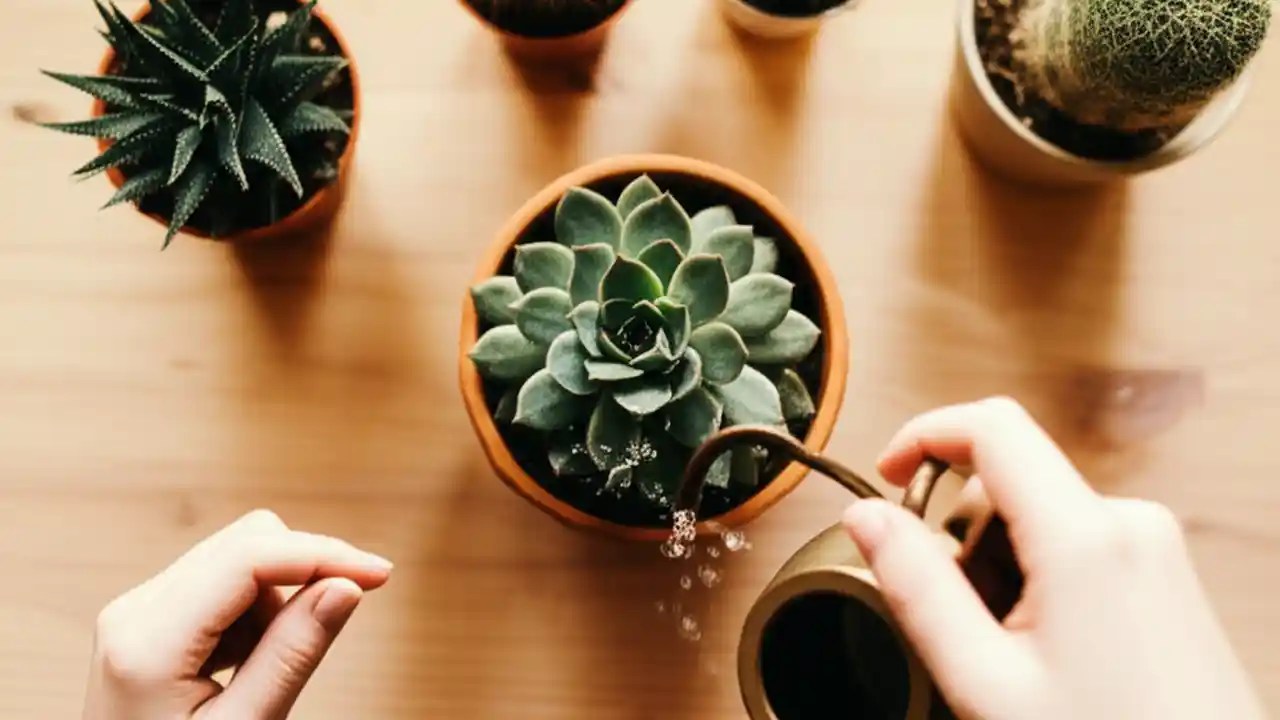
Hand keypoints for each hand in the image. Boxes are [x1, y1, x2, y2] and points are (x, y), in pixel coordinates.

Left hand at [83, 510, 392, 719]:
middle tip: (333, 623)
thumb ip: (293, 655)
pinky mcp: (148, 621)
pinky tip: (249, 664)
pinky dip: (255, 615)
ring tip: (269, 668)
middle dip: (301, 574)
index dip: (323, 555)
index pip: (248, 557)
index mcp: (148, 640)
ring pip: (237, 559)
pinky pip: (221, 586)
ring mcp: (137, 613)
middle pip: (244, 542)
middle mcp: (134, 611)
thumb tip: (346, 586)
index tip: (379, 574)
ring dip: (277, 600)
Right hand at [843, 398, 1263, 719]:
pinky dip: (1037, 580)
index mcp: (1084, 538)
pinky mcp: (1162, 571)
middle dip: (961, 536)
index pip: (991, 427)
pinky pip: (1074, 543)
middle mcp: (1129, 524)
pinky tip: (1044, 649)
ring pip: (1036, 517)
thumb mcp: (985, 679)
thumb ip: (917, 587)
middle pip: (1008, 481)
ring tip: (1008, 650)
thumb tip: (869, 518)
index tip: (888, 473)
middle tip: (953, 617)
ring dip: (1000, 566)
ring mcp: (1153, 547)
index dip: (924, 436)